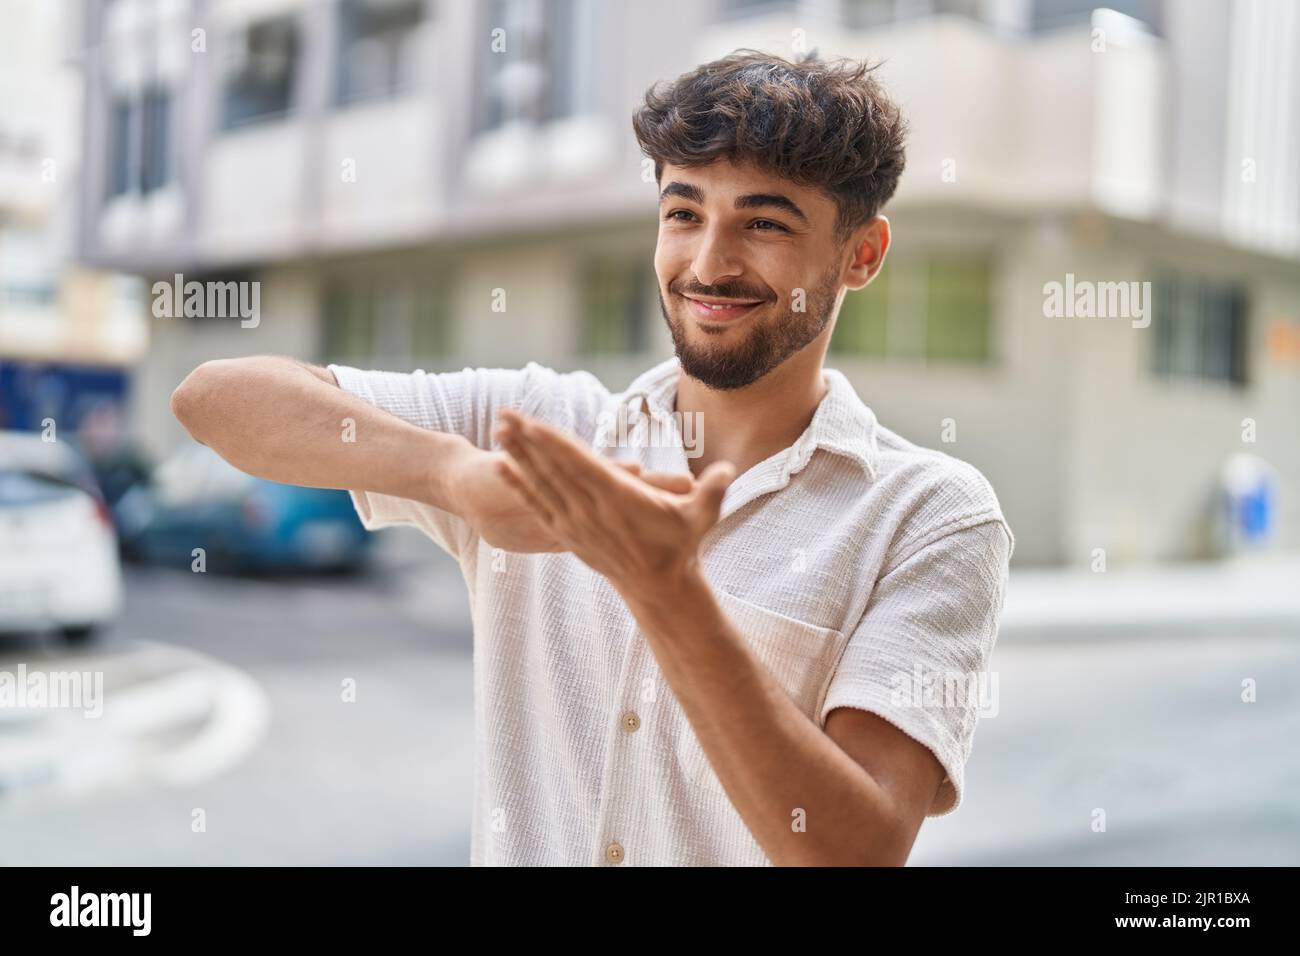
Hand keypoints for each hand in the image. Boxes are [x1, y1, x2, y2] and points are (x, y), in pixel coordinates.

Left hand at [491, 408, 735, 597]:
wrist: (659, 588)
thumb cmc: (680, 547)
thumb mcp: (701, 518)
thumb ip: (713, 491)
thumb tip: (729, 470)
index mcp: (619, 500)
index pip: (579, 465)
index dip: (553, 443)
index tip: (531, 423)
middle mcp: (591, 511)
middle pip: (553, 469)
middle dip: (527, 441)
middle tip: (503, 413)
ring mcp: (577, 524)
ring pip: (541, 484)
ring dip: (518, 457)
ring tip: (497, 432)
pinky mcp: (569, 533)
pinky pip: (539, 505)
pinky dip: (520, 485)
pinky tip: (502, 466)